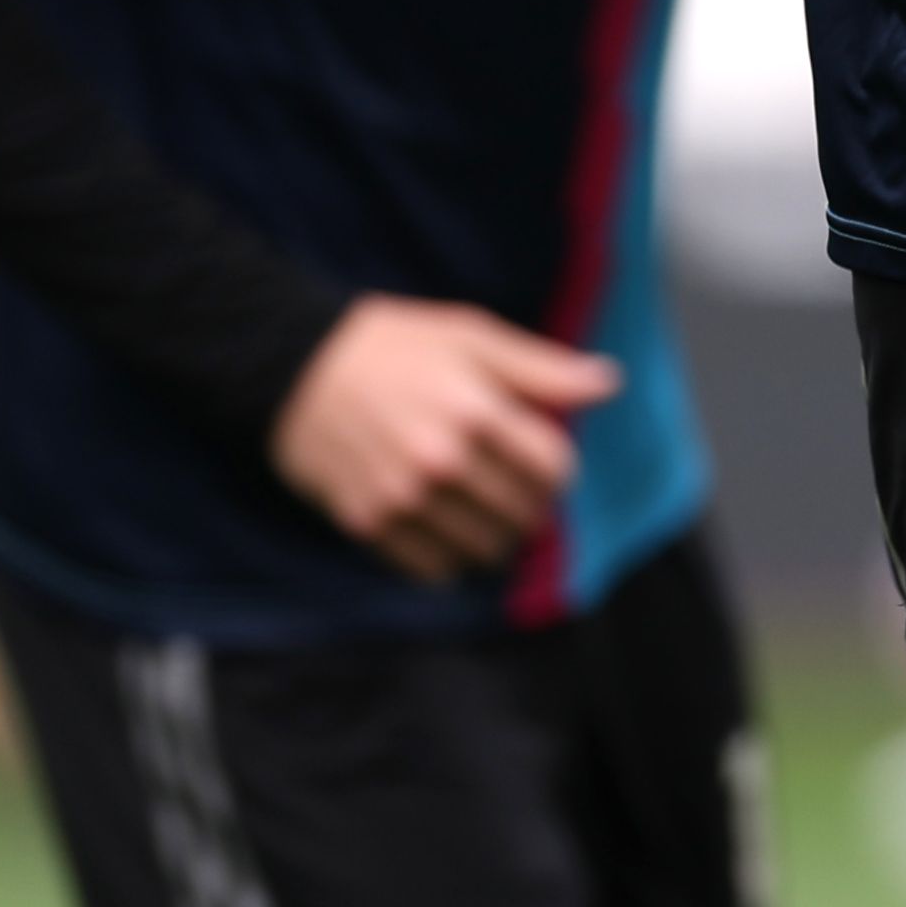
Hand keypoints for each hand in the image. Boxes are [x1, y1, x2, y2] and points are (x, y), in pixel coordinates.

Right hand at [269, 295, 619, 582]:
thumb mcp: (472, 337)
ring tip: (490, 515)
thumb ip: (542, 368)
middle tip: (522, 494)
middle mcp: (441, 461)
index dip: (561, 469)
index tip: (548, 464)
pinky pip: (434, 569)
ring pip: (484, 548)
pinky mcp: (368, 523)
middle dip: (533, 505)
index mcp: (474, 410)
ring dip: (498, 537)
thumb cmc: (394, 346)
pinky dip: (452, 559)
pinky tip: (450, 531)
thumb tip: (610, 384)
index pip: (552, 467)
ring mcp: (402, 498)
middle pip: (523, 512)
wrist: (295, 369)